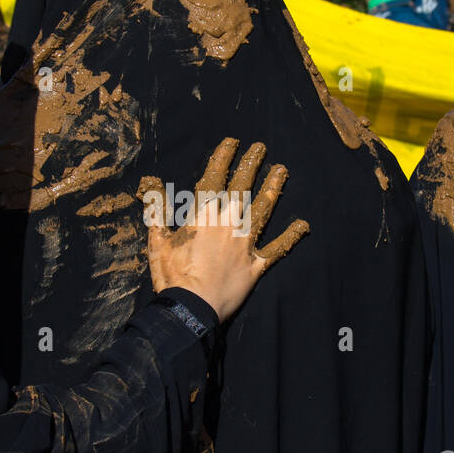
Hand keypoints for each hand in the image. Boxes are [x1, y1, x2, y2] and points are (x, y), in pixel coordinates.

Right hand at [138, 138, 308, 322]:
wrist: (191, 310)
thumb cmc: (172, 277)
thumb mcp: (158, 241)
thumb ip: (157, 210)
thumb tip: (149, 183)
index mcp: (203, 215)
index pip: (215, 178)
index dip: (224, 158)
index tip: (232, 142)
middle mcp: (228, 223)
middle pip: (243, 188)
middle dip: (252, 165)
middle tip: (261, 148)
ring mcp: (245, 244)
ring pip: (263, 210)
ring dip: (273, 188)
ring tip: (282, 170)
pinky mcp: (256, 265)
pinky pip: (277, 249)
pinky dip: (291, 237)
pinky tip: (304, 225)